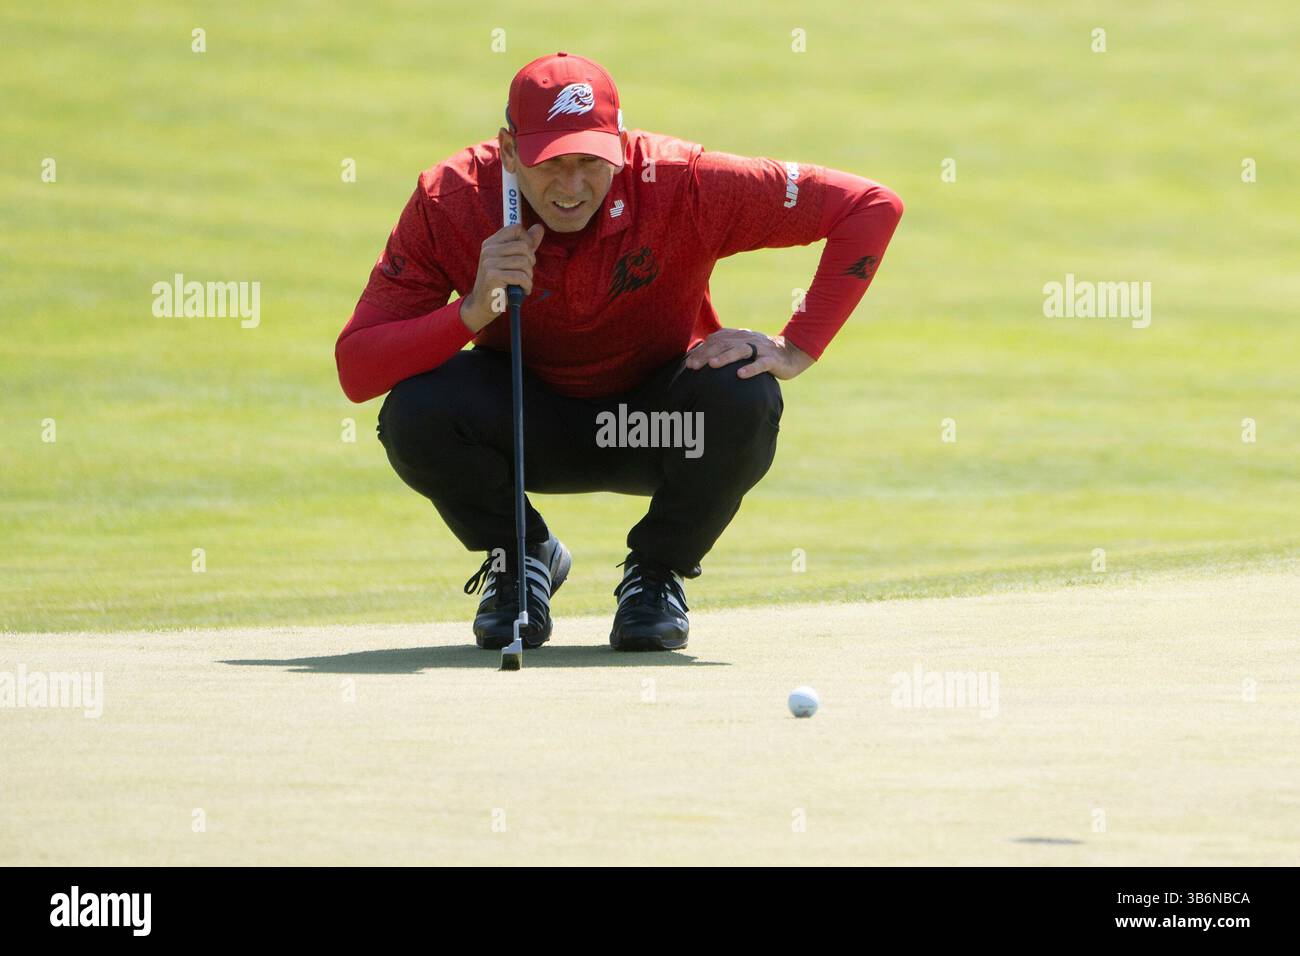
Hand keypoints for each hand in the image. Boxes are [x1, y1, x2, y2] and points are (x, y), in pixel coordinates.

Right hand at [459, 222, 545, 331]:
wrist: (483, 305)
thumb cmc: (501, 283)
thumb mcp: (514, 261)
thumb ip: (527, 244)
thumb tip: (539, 227)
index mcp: (492, 242)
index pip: (516, 228)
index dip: (528, 240)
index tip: (527, 255)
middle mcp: (488, 249)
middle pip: (524, 245)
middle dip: (530, 262)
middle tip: (525, 273)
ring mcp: (489, 262)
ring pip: (524, 261)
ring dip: (529, 275)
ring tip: (523, 283)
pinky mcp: (493, 276)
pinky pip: (521, 276)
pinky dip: (527, 285)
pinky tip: (523, 290)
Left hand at [684, 328, 814, 379]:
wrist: (792, 352)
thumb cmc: (762, 353)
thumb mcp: (743, 347)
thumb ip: (726, 348)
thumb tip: (703, 357)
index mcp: (739, 335)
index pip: (717, 339)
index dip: (702, 350)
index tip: (688, 362)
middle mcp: (748, 339)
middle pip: (725, 344)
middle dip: (707, 355)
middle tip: (693, 366)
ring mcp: (761, 348)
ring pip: (741, 351)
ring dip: (725, 357)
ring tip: (712, 365)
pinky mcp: (773, 359)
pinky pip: (761, 364)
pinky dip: (751, 368)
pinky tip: (740, 375)